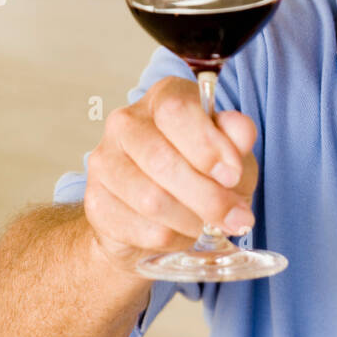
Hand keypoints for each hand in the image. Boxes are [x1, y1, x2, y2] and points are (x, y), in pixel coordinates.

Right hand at [84, 77, 257, 273]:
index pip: (177, 112)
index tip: (232, 176)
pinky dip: (172, 239)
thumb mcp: (231, 153)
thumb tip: (240, 133)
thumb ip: (237, 139)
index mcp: (163, 98)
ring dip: (192, 222)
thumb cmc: (201, 172)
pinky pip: (140, 228)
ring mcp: (104, 161)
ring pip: (151, 200)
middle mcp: (125, 122)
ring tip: (209, 227)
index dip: (208, 146)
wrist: (158, 215)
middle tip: (237, 218)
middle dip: (208, 197)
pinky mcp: (95, 201)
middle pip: (162, 160)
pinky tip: (182, 233)